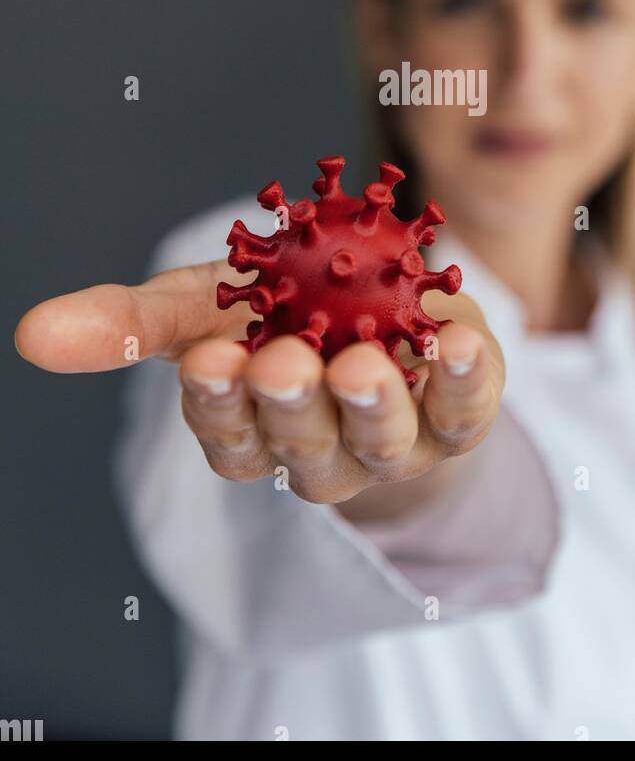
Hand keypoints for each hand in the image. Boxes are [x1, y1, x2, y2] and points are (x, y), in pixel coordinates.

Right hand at [14, 260, 504, 505]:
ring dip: (372, 405)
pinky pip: (465, 413)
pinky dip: (464, 381)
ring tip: (362, 361)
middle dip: (290, 407)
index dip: (220, 407)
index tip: (212, 362)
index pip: (229, 440)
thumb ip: (129, 324)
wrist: (386, 314)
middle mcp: (323, 451)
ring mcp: (395, 442)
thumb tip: (31, 333)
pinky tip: (456, 341)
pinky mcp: (458, 416)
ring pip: (380, 443)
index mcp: (255, 430)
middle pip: (303, 448)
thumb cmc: (278, 313)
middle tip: (281, 364)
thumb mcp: (200, 309)